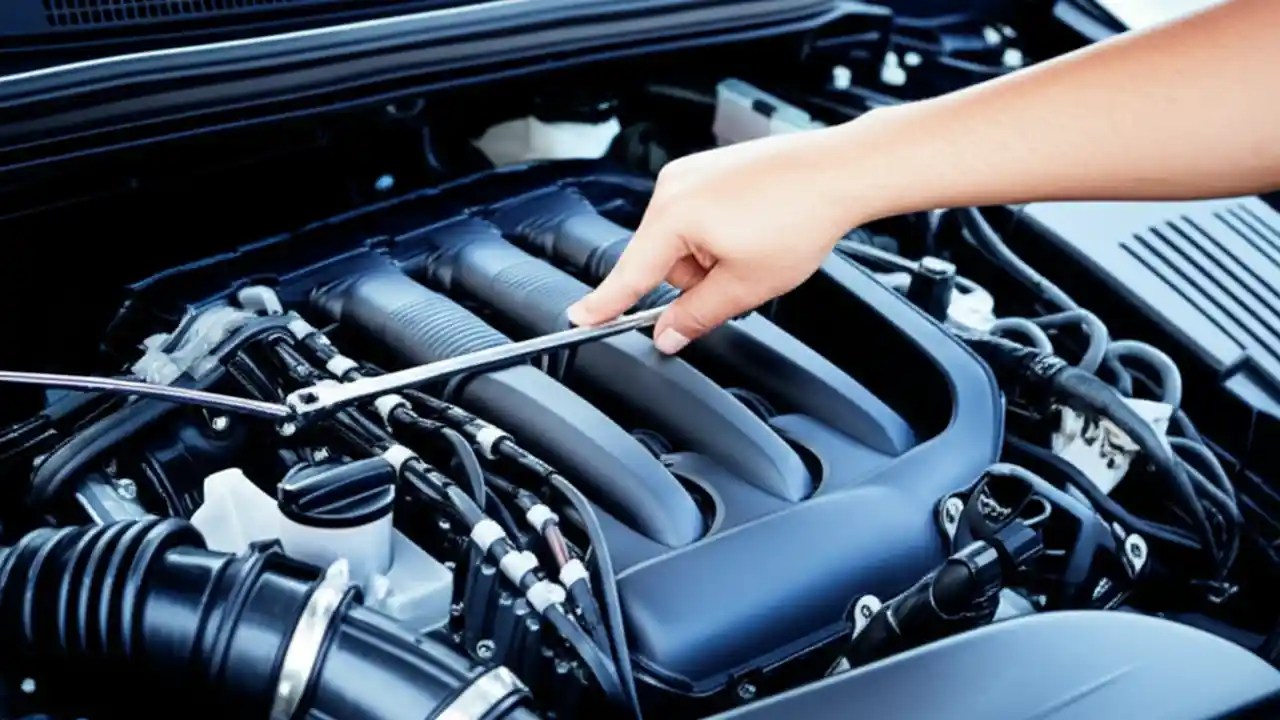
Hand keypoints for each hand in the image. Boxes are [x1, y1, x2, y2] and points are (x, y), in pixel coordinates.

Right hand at [565, 125, 864, 353]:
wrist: (840, 172)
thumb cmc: (800, 216)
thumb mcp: (746, 285)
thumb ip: (696, 316)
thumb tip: (667, 335)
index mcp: (674, 217)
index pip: (629, 274)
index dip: (603, 304)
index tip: (577, 319)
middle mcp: (673, 187)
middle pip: (662, 259)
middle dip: (695, 278)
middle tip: (740, 275)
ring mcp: (692, 172)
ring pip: (683, 240)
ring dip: (710, 256)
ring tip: (756, 245)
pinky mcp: (710, 167)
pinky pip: (699, 215)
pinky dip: (720, 232)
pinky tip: (756, 227)